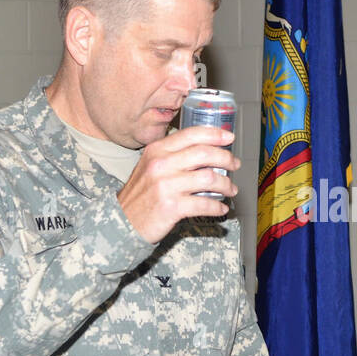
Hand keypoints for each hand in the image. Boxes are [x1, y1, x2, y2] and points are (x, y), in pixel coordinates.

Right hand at [117, 126, 239, 242]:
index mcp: (157, 150)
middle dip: (226, 159)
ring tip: (230, 189)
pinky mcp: (172, 207)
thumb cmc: (140, 194)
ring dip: (226, 185)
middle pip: (204, 154)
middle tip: (234, 165)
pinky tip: (221, 208)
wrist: (122, 220)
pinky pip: (204, 204)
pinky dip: (217, 207)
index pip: (191, 135)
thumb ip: (172, 156)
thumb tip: (206, 151)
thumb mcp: (150, 166)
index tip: (229, 138)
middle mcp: (161, 164)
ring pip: (209, 178)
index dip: (214, 134)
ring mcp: (166, 186)